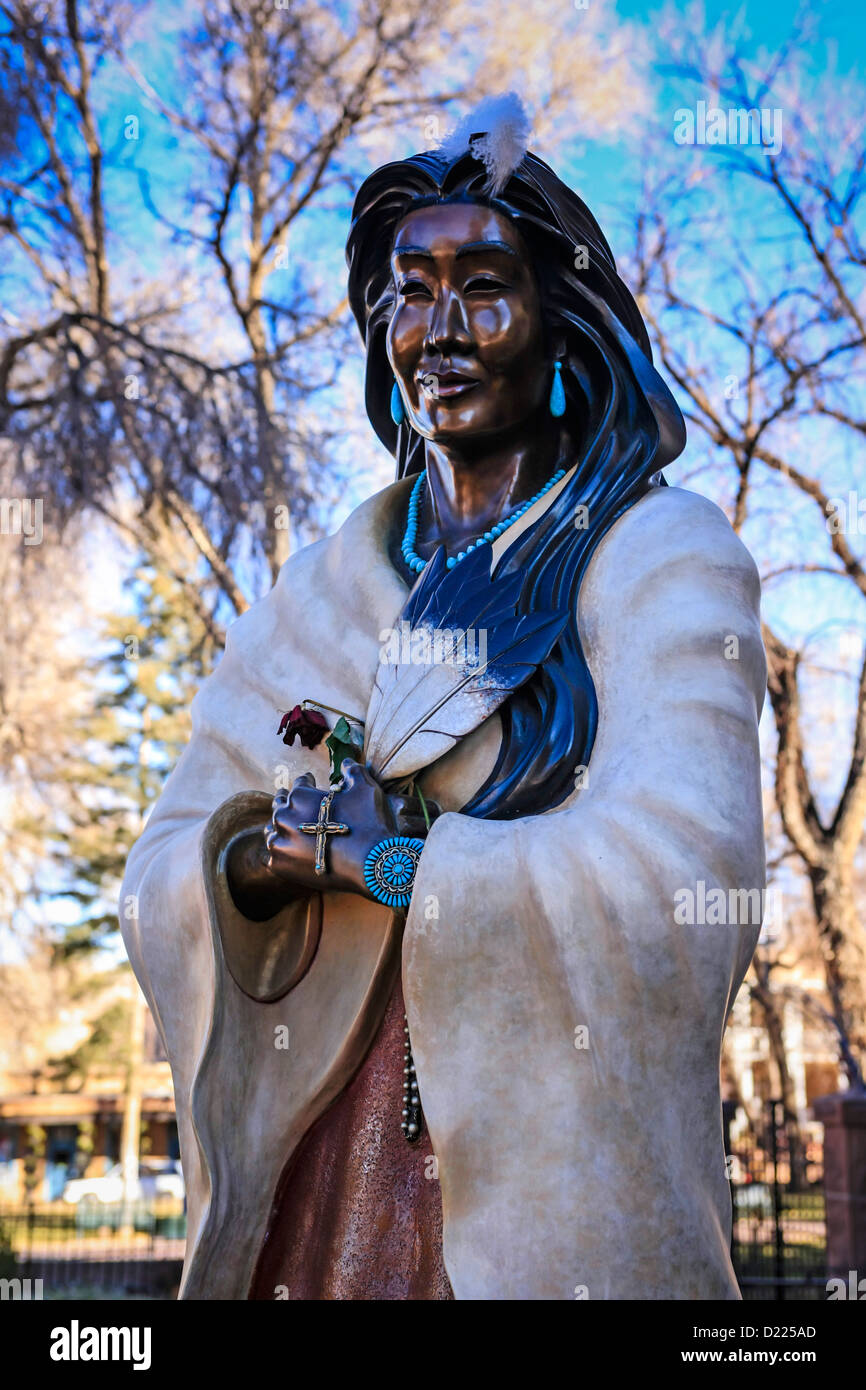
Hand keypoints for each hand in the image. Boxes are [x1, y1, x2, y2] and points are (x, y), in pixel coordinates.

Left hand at [266, 760, 436, 899]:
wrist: (371, 864)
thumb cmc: (368, 822)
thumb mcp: (364, 788)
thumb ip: (352, 771)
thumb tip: (345, 762)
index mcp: (300, 796)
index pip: (299, 783)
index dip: (307, 781)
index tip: (310, 782)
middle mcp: (284, 817)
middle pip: (280, 805)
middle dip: (287, 801)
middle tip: (291, 802)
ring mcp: (280, 843)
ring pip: (272, 831)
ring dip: (279, 828)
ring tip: (287, 829)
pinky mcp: (280, 866)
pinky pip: (273, 856)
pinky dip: (281, 853)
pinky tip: (289, 852)